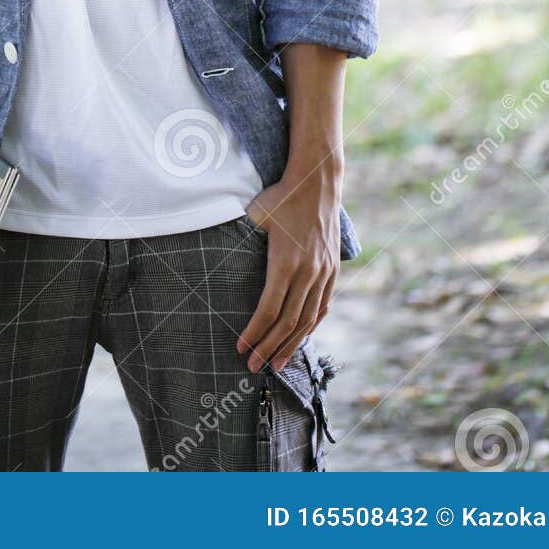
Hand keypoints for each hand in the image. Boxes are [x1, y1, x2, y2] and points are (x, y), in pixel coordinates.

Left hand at [236, 170, 339, 373]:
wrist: (317, 182)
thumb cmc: (281, 196)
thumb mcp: (255, 214)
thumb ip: (239, 236)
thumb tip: (216, 247)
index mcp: (285, 262)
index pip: (268, 309)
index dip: (254, 333)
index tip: (241, 348)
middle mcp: (307, 272)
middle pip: (287, 322)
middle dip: (268, 347)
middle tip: (253, 367)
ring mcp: (323, 273)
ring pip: (307, 320)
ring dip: (291, 345)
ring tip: (276, 363)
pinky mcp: (333, 270)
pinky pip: (322, 307)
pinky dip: (311, 326)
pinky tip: (300, 338)